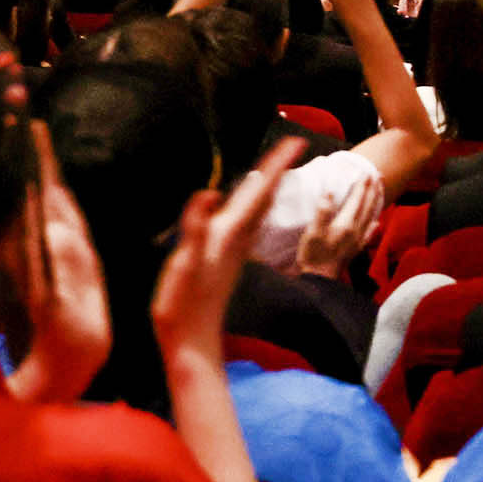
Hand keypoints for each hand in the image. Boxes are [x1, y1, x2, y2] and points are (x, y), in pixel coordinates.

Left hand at [11, 120, 110, 402]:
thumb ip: (68, 265)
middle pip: (35, 190)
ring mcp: (41, 256)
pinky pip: (42, 221)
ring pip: (36, 203)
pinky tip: (45, 184)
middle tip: (24, 111)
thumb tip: (57, 223)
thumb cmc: (71, 345)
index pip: (43, 194)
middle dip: (31, 152)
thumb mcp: (71, 308)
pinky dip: (43, 196)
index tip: (32, 124)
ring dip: (33, 169)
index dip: (38, 159)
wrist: (59, 373)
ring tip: (32, 135)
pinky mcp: (44, 266)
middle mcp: (41, 249)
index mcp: (51, 253)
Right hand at [151, 137, 300, 363]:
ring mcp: (234, 251)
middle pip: (263, 197)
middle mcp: (237, 238)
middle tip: (292, 147)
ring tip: (276, 172)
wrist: (193, 340)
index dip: (276, 165)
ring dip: (267, 189)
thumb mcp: (184, 264)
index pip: (258, 191)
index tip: (298, 141)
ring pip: (257, 212)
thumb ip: (196, 229)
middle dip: (276, 171)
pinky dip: (253, 210)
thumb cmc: (184, 304)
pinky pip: (248, 226)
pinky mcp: (228, 262)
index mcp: (229, 233)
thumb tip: (210, 193)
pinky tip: (248, 214)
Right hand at [293, 170, 383, 280]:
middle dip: (373, 189)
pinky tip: (377, 222)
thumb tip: (329, 193)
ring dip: (376, 201)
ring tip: (380, 190)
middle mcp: (356, 230)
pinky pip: (369, 233)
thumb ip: (322, 213)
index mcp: (346, 224)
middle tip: (377, 175)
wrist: (319, 280)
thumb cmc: (313, 256)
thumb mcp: (312, 233)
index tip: (365, 172)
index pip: (357, 200)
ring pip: (371, 216)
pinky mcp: (355, 249)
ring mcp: (357, 240)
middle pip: (368, 205)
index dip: (361, 186)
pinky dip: (374, 225)